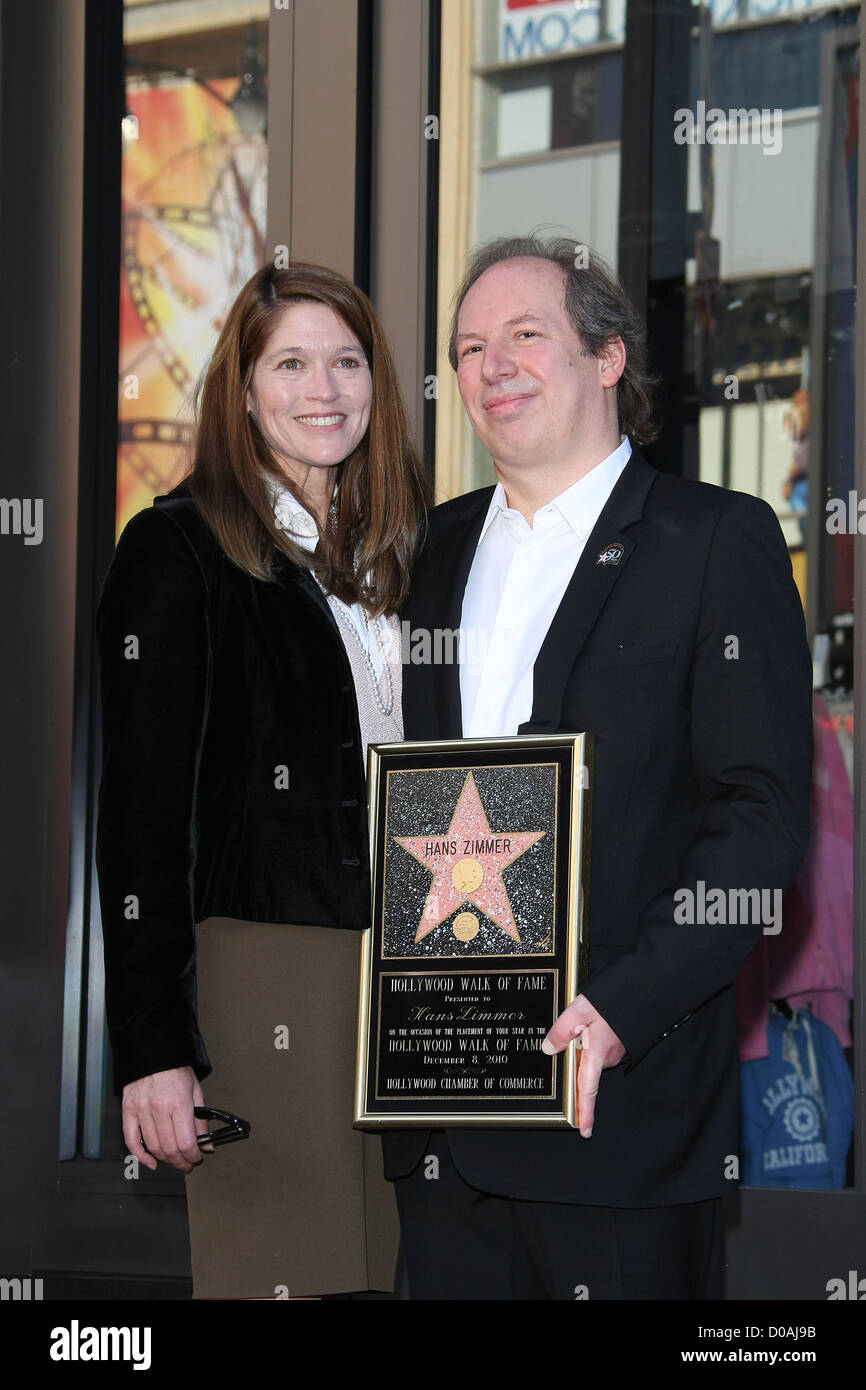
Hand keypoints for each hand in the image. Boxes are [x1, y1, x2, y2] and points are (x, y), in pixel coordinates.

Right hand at [122, 1066, 210, 1171]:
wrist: (155, 1052)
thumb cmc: (176, 1069)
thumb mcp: (196, 1091)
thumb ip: (201, 1120)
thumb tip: (207, 1144)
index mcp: (179, 1103)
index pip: (186, 1142)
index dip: (193, 1156)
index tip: (197, 1158)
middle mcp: (159, 1108)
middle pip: (169, 1148)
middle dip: (180, 1162)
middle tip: (187, 1164)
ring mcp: (141, 1110)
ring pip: (152, 1147)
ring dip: (165, 1160)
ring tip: (173, 1161)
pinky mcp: (128, 1110)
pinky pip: (131, 1140)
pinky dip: (140, 1156)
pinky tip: (150, 1162)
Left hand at [541, 994, 625, 1138]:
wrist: (642, 991)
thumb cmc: (611, 1000)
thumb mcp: (579, 1010)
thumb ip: (561, 1030)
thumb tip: (548, 1049)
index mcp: (596, 1054)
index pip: (587, 1090)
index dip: (585, 1112)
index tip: (584, 1131)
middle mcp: (608, 1058)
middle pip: (586, 1072)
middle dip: (577, 1062)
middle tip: (574, 1036)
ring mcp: (617, 1052)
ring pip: (593, 1058)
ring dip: (585, 1048)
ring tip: (581, 1025)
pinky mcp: (621, 1044)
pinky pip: (602, 1049)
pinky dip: (594, 1042)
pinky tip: (593, 1025)